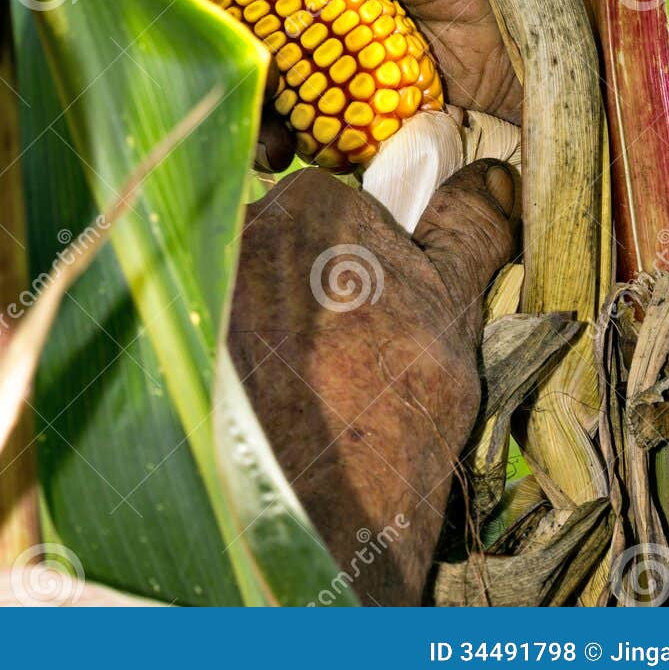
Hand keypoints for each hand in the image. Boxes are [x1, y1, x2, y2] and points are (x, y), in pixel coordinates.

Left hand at [229, 159, 519, 604]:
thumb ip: (467, 223)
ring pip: (240, 285)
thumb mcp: (454, 298)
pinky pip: (207, 327)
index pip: (329, 208)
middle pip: (279, 243)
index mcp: (309, 198)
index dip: (356, 261)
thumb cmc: (404, 391)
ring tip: (302, 385)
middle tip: (338, 353)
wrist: (333, 499)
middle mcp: (239, 226)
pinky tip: (261, 400)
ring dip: (266, 322)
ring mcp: (195, 282)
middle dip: (305, 287)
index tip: (370, 312)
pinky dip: (231, 357)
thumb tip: (496, 170)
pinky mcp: (172, 336)